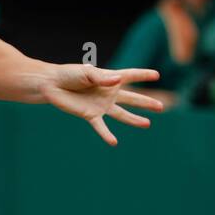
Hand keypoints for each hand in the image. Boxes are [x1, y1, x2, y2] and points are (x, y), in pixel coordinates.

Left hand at [40, 64, 162, 145]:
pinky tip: (114, 142)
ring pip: (121, 114)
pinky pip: (101, 126)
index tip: (157, 75)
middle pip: (131, 98)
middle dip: (146, 102)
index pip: (130, 75)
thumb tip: (117, 81)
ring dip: (134, 119)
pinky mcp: (90, 115)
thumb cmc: (69, 74)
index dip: (143, 75)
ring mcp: (101, 105)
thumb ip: (102, 78)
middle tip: (161, 107)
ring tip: (147, 124)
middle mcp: (108, 93)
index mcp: (109, 78)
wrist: (52, 85)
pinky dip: (106, 134)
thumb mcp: (87, 72)